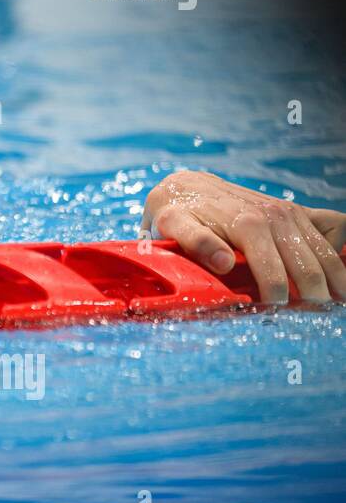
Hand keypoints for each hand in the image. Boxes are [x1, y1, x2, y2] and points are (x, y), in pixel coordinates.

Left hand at [142, 171, 345, 302]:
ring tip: (336, 301)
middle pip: (309, 267)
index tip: (275, 315)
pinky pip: (334, 225)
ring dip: (335, 279)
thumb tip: (224, 263)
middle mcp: (275, 216)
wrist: (188, 187)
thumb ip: (196, 243)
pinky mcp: (296, 210)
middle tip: (312, 316)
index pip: (275, 275)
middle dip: (314, 296)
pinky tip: (332, 267)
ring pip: (326, 252)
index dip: (278, 300)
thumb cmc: (178, 212)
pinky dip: (338, 248)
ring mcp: (289, 212)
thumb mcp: (173, 226)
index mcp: (249, 225)